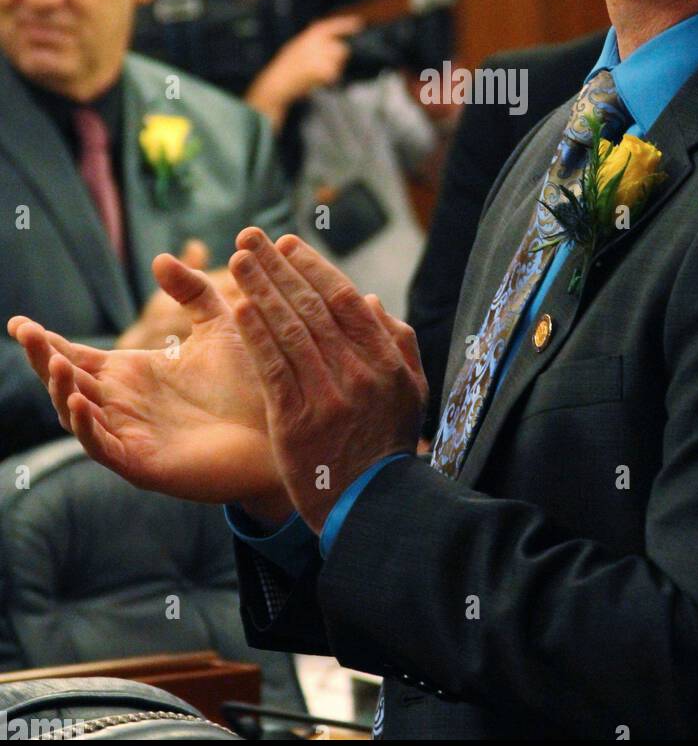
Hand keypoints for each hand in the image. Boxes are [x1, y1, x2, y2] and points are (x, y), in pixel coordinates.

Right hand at [7, 255, 289, 522]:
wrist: (284, 424)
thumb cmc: (251, 380)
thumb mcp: (218, 325)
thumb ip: (191, 291)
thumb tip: (159, 257)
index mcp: (131, 374)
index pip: (76, 355)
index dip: (46, 342)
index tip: (18, 322)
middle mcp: (123, 405)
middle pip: (67, 381)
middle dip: (43, 358)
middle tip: (26, 332)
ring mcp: (129, 435)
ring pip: (77, 415)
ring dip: (61, 390)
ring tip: (56, 363)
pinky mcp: (143, 464)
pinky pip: (102, 446)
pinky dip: (86, 426)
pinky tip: (80, 402)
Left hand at [227, 228, 427, 533]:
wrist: (371, 506)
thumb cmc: (387, 444)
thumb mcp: (409, 393)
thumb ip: (396, 343)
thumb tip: (369, 299)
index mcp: (386, 361)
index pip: (346, 300)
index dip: (314, 268)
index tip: (288, 245)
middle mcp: (359, 373)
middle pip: (313, 307)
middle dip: (279, 267)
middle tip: (252, 238)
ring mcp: (328, 397)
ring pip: (290, 331)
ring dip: (262, 290)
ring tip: (239, 260)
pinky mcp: (297, 421)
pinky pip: (273, 369)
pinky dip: (257, 335)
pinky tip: (240, 309)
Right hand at [245, 15, 363, 128]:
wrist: (278, 82)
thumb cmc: (286, 68)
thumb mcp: (297, 47)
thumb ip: (314, 43)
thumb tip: (333, 43)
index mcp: (310, 36)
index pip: (331, 27)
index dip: (346, 24)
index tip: (359, 23)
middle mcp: (317, 42)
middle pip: (341, 49)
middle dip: (338, 58)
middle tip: (322, 67)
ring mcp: (321, 55)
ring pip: (340, 62)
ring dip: (334, 69)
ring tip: (315, 74)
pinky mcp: (324, 69)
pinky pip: (335, 75)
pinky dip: (328, 79)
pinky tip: (315, 80)